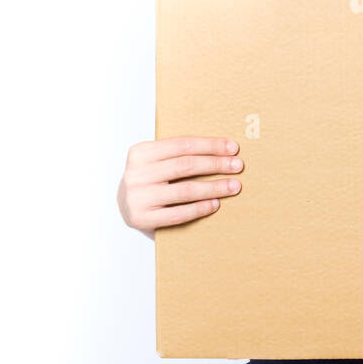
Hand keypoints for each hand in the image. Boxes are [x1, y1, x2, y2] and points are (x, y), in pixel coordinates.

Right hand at [117, 136, 243, 240]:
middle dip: (216, 164)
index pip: (182, 145)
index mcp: (140, 153)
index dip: (210, 145)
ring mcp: (138, 197)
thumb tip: (223, 150)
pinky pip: (178, 213)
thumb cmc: (149, 180)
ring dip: (214, 187)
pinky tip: (215, 204)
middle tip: (238, 166)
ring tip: (234, 186)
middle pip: (186, 165)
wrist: (123, 206)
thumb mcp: (156, 161)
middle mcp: (136, 174)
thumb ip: (179, 154)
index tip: (232, 148)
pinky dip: (200, 208)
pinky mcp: (142, 218)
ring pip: (185, 190)